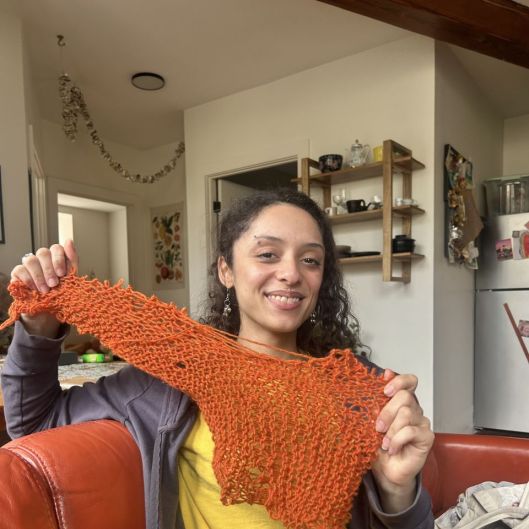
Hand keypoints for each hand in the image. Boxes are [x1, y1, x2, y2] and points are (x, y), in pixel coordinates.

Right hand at [10, 240, 78, 337]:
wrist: (49, 311)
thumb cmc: (61, 292)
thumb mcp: (71, 278)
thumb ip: (71, 260)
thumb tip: (69, 240)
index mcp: (56, 257)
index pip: (56, 248)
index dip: (59, 259)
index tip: (63, 274)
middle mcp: (42, 258)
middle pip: (43, 253)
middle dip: (49, 269)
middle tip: (54, 284)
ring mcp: (30, 265)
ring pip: (31, 260)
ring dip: (39, 276)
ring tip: (45, 290)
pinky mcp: (18, 273)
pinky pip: (20, 270)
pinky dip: (28, 280)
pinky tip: (34, 289)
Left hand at [371, 371, 433, 512]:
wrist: (384, 469)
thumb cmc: (377, 443)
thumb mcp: (371, 419)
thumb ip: (377, 398)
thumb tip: (384, 373)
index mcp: (401, 401)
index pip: (410, 381)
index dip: (399, 381)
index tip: (385, 390)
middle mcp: (414, 409)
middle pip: (405, 397)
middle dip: (387, 412)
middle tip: (377, 427)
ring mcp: (422, 422)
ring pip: (407, 414)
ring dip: (391, 429)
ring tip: (384, 442)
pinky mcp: (426, 437)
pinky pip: (411, 431)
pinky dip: (397, 440)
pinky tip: (392, 448)